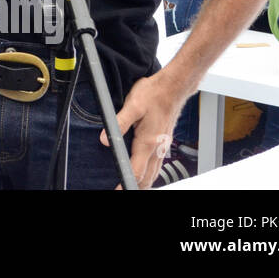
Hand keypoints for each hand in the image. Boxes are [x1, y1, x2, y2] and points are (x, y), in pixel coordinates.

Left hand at [100, 71, 188, 188]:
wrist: (173, 88)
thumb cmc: (153, 94)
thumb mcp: (132, 105)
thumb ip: (118, 123)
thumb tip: (106, 139)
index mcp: (148, 142)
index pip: (137, 171)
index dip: (126, 183)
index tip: (118, 189)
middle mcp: (157, 148)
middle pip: (147, 178)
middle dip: (135, 186)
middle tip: (121, 189)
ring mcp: (163, 146)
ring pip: (154, 173)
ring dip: (143, 182)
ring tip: (131, 186)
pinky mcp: (164, 142)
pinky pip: (158, 165)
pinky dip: (151, 174)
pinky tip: (146, 172)